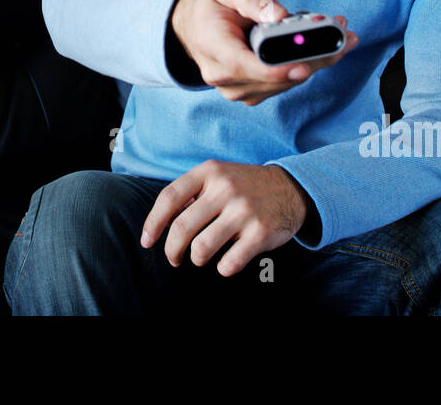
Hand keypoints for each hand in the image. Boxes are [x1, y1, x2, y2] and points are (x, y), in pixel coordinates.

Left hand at [140, 160, 310, 276]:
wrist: (292, 187)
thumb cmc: (245, 186)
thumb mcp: (218, 176)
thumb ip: (191, 192)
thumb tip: (160, 221)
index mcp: (210, 172)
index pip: (169, 198)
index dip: (153, 223)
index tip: (147, 241)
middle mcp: (225, 189)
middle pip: (182, 228)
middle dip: (172, 250)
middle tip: (173, 259)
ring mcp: (244, 210)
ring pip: (202, 248)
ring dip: (196, 259)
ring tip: (200, 258)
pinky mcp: (261, 232)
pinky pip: (230, 262)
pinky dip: (223, 268)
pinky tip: (227, 262)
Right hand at [170, 0, 357, 104]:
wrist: (194, 27)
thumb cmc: (211, 6)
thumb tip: (280, 15)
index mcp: (214, 49)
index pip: (246, 67)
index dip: (278, 70)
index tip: (306, 64)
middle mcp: (225, 78)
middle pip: (275, 78)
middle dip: (313, 58)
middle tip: (344, 36)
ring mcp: (239, 89)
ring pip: (286, 83)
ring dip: (316, 61)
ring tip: (341, 36)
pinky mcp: (253, 92)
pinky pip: (285, 84)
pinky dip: (306, 66)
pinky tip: (324, 48)